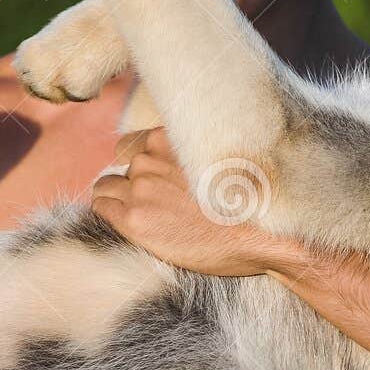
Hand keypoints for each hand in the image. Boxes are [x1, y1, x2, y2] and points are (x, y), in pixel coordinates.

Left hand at [91, 128, 305, 277]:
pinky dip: (112, 215)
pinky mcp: (134, 218)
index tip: (157, 179)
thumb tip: (178, 155)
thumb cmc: (253, 198)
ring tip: (150, 216)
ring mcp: (141, 188)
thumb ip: (192, 148)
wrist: (267, 233)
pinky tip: (137, 226)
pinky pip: (101, 208)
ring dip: (120, 199)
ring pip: (106, 186)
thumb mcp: (222, 155)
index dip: (142, 162)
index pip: (133, 144)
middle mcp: (151, 157)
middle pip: (122, 165)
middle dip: (135, 182)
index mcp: (171, 137)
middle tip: (161, 203)